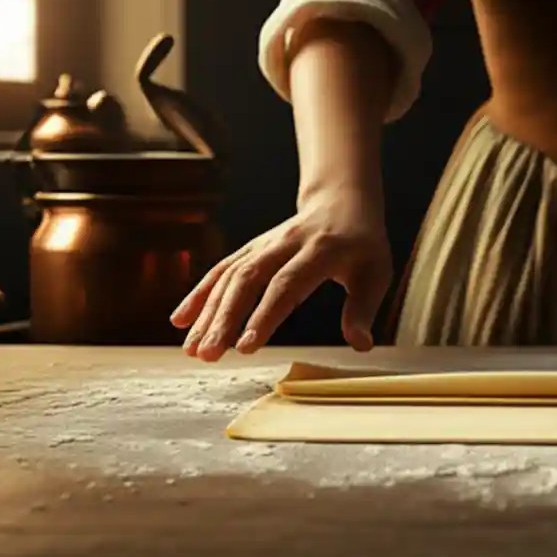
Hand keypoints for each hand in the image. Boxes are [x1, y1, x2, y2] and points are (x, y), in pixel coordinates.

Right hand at [171, 190, 391, 360]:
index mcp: (320, 251)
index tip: (246, 347)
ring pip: (229, 276)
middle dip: (224, 319)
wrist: (342, 201)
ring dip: (207, 312)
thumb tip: (360, 345)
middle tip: (208, 355)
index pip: (286, 285)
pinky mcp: (251, 249)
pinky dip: (199, 294)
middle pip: (248, 280)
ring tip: (193, 350)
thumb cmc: (363, 245)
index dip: (264, 316)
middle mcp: (285, 244)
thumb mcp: (375, 274)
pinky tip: (181, 321)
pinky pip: (221, 270)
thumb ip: (363, 310)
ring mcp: (264, 244)